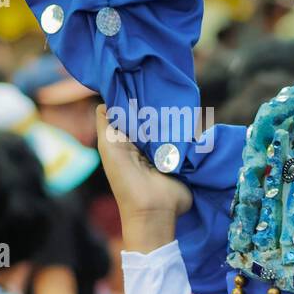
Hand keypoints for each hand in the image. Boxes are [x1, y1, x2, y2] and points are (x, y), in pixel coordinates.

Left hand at [95, 105, 191, 251]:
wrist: (154, 209)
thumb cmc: (126, 179)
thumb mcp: (108, 147)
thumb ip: (105, 123)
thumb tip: (106, 99)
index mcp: (128, 139)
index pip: (133, 112)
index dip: (136, 99)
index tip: (142, 83)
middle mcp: (147, 143)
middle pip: (152, 117)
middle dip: (156, 106)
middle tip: (162, 91)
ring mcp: (167, 149)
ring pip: (170, 125)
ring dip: (173, 118)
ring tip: (176, 104)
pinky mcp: (184, 156)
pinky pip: (187, 137)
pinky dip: (187, 130)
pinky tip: (188, 119)